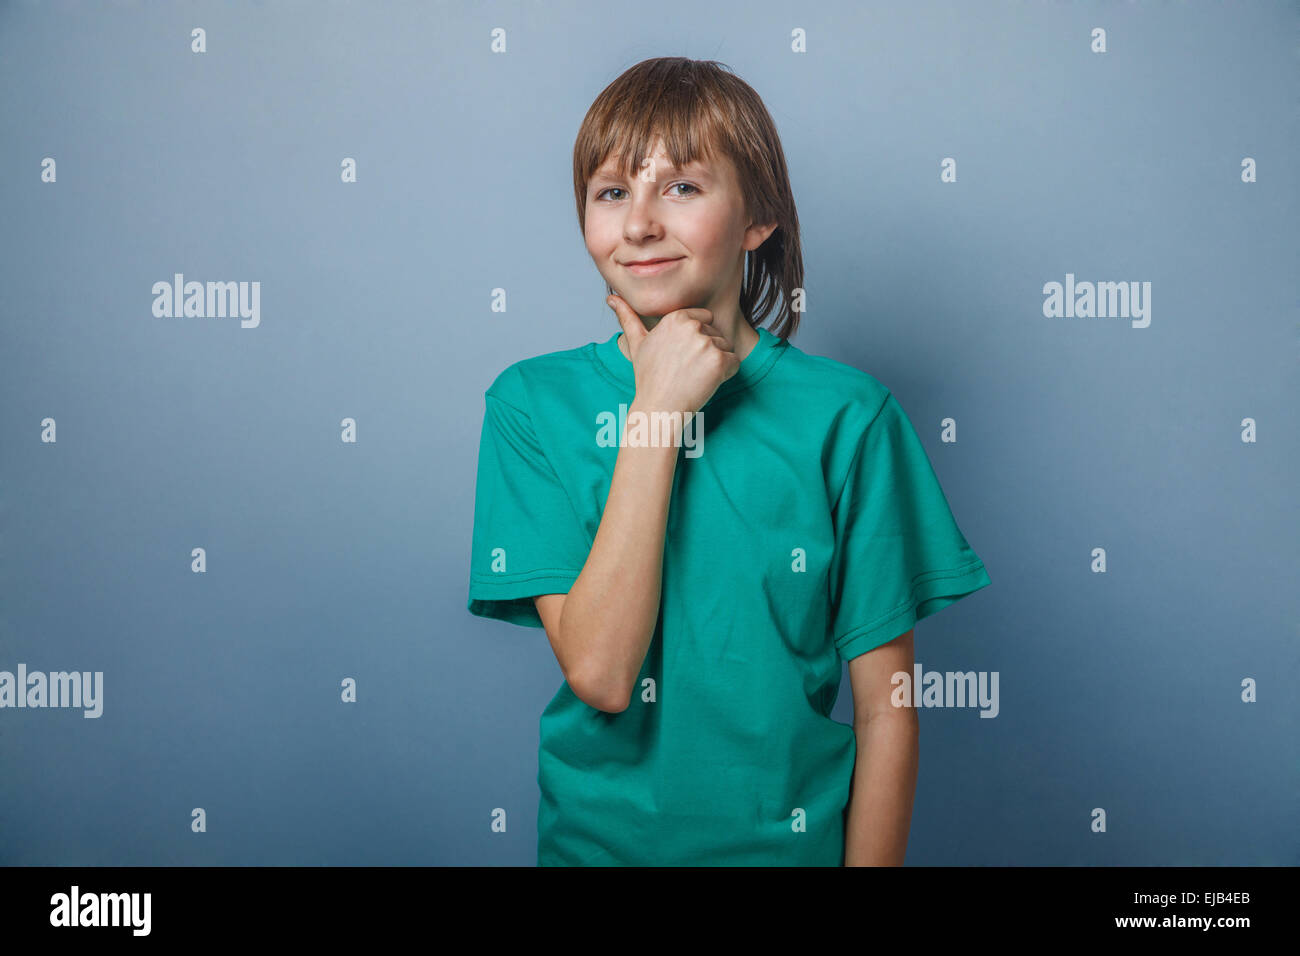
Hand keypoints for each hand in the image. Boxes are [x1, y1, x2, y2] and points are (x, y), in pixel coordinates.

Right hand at [606, 293, 739, 416]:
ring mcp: (706, 343)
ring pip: (726, 348)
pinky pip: (735, 362)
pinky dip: (726, 375)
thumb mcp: (637, 344)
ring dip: (716, 364)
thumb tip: (611, 298)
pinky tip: (705, 383)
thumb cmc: (648, 378)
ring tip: (694, 377)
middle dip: (706, 352)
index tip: (680, 357)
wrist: (658, 408)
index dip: (696, 340)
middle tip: (685, 370)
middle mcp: (692, 326)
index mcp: (676, 317)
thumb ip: (628, 317)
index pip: (704, 319)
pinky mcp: (719, 361)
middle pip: (716, 333)